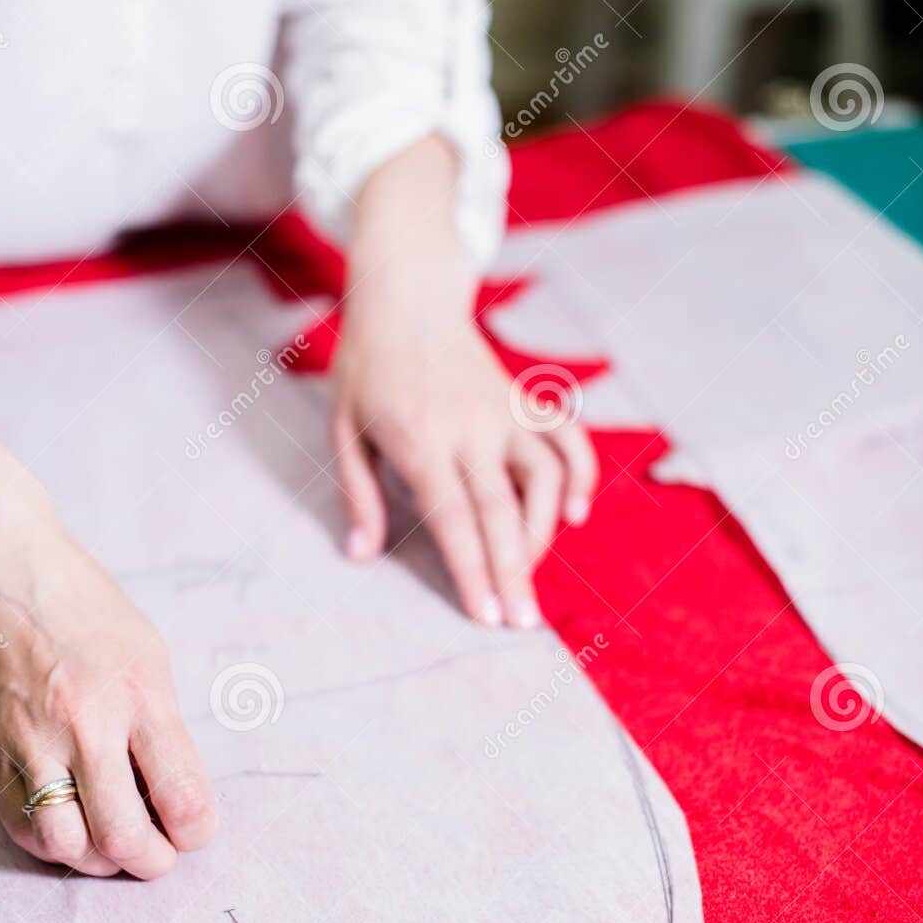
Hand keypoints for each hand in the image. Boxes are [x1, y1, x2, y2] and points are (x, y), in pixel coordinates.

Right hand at [0, 365, 215, 880]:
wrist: (0, 574)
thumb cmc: (85, 611)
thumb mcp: (149, 656)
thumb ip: (163, 729)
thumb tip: (175, 800)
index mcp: (140, 694)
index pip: (182, 795)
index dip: (196, 833)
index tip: (193, 832)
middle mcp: (86, 723)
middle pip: (123, 836)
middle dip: (150, 862)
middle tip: (157, 855)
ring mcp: (32, 741)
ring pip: (67, 846)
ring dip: (98, 863)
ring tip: (111, 846)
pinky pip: (22, 827)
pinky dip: (53, 844)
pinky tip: (71, 829)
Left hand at [331, 309, 597, 627]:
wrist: (405, 298)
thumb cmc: (367, 368)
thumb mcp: (343, 428)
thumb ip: (357, 493)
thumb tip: (362, 555)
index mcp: (420, 439)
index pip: (453, 517)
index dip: (472, 569)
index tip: (486, 615)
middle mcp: (470, 427)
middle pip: (502, 510)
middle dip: (514, 572)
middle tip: (522, 624)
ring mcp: (504, 412)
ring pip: (543, 478)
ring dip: (543, 534)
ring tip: (530, 578)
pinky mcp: (524, 400)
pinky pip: (566, 438)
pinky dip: (579, 474)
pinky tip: (575, 514)